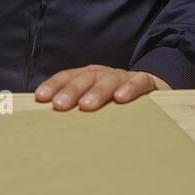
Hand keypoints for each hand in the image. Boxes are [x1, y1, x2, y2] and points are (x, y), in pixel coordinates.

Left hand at [34, 65, 169, 110]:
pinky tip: (120, 99)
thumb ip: (77, 106)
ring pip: (109, 80)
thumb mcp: (96, 101)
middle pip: (85, 78)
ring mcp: (124, 76)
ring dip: (97, 92)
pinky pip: (137, 83)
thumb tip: (49, 121)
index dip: (54, 85)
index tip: (41, 97)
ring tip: (86, 106)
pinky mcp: (146, 81)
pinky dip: (129, 88)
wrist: (154, 88)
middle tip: (59, 105)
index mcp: (89, 76)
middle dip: (71, 90)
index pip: (68, 76)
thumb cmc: (116, 100)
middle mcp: (104, 73)